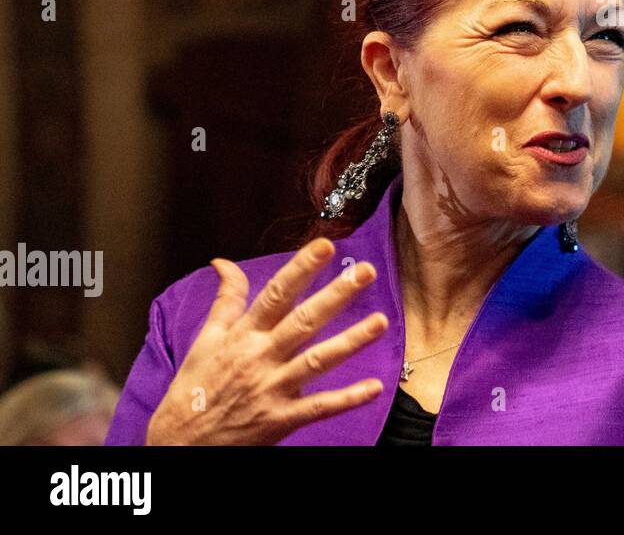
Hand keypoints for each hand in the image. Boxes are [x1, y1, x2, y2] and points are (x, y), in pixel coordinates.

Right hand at [145, 237, 388, 444]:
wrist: (179, 443)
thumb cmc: (194, 387)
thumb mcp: (205, 339)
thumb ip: (225, 300)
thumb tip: (223, 262)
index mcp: (243, 335)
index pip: (276, 294)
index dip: (301, 268)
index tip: (325, 245)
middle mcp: (260, 357)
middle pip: (303, 321)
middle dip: (335, 295)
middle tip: (365, 271)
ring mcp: (272, 388)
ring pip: (316, 361)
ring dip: (350, 342)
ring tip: (380, 322)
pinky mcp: (280, 419)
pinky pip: (319, 407)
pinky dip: (346, 399)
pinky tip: (375, 387)